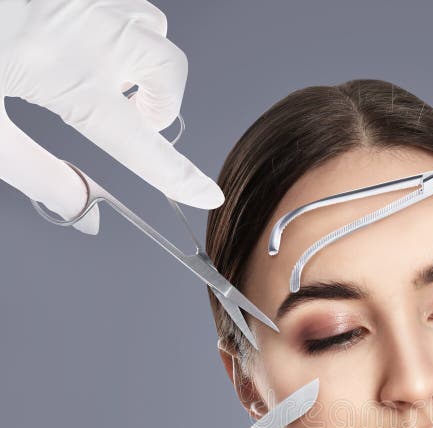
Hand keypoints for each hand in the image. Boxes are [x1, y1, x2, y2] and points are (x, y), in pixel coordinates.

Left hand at [0, 0, 223, 234]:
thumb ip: (41, 177)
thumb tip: (89, 216)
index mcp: (64, 76)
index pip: (141, 144)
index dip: (177, 175)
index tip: (206, 191)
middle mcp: (84, 27)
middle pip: (168, 70)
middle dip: (162, 103)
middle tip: (130, 119)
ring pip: (150, 26)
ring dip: (142, 61)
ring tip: (101, 76)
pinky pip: (122, 0)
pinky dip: (118, 26)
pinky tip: (80, 38)